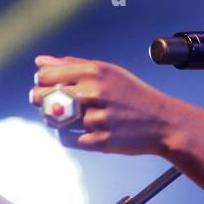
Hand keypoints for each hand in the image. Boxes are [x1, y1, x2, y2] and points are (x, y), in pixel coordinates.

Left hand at [29, 56, 199, 156]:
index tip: (48, 87)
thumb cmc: (133, 95)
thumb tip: (39, 61)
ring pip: (54, 121)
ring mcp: (97, 119)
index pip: (44, 76)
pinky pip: (66, 140)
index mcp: (94, 72)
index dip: (41, 82)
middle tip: (53, 104)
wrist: (163, 122)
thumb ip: (72, 65)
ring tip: (72, 118)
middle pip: (42, 98)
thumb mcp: (108, 72)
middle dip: (42, 102)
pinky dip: (68, 136)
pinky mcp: (100, 141)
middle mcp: (94, 93)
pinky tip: (81, 130)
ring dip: (57, 120)